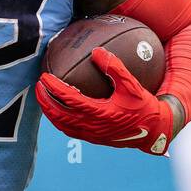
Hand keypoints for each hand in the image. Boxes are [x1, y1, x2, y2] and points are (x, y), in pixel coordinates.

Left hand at [35, 47, 177, 154]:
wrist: (153, 131)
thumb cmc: (143, 107)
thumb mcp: (132, 84)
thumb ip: (114, 67)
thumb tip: (96, 51)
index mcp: (100, 113)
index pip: (69, 99)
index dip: (54, 88)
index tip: (44, 77)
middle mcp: (92, 126)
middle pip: (59, 115)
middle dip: (45, 101)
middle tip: (37, 86)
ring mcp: (91, 135)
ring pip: (62, 125)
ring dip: (49, 112)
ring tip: (43, 98)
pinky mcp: (93, 139)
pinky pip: (70, 130)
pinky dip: (59, 120)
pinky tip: (58, 111)